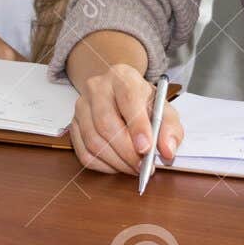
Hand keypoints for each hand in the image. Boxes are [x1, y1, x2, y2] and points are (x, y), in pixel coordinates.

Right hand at [68, 64, 183, 174]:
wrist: (120, 95)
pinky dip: (102, 165)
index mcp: (123, 76)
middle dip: (126, 151)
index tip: (146, 149)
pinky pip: (83, 151)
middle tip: (142, 166)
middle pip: (106, 122)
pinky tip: (117, 165)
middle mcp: (97, 87)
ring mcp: (81, 105)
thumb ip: (170, 129)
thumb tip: (167, 151)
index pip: (128, 98)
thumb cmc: (143, 103)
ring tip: (133, 168)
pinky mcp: (73, 124)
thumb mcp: (163, 109)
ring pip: (93, 140)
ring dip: (116, 161)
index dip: (137, 126)